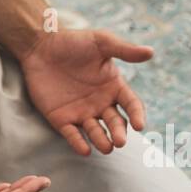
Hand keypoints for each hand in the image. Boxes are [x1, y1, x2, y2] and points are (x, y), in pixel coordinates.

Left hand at [19, 27, 153, 156]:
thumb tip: (151, 52)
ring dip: (102, 141)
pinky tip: (84, 149)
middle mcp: (101, 103)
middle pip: (115, 123)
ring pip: (96, 132)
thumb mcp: (101, 42)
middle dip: (119, 133)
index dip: (137, 115)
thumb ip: (124, 50)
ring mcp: (81, 112)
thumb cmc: (73, 42)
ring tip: (107, 147)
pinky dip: (78, 143)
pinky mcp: (61, 119)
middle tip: (121, 141)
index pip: (131, 105)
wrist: (39, 46)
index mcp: (114, 86)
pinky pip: (72, 134)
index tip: (140, 125)